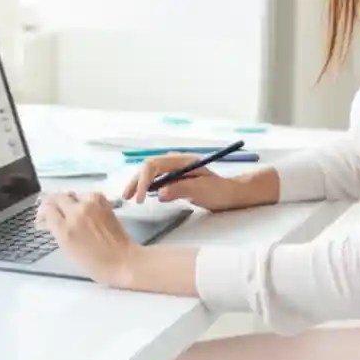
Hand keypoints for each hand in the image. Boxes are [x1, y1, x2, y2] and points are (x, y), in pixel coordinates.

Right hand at [35, 192, 139, 285]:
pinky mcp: (103, 202)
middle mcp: (76, 213)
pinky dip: (82, 199)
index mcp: (66, 230)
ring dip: (66, 201)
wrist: (124, 260)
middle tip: (51, 213)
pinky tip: (83, 209)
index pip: (47, 210)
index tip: (42, 220)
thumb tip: (48, 221)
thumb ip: (57, 232)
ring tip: (68, 212)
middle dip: (51, 204)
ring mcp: (91, 205)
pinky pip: (86, 194)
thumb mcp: (69, 251)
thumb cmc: (96, 264)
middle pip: (56, 198)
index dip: (42, 213)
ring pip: (71, 194)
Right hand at [123, 154, 248, 210]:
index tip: (140, 198)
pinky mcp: (175, 178)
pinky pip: (156, 179)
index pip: (154, 165)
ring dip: (139, 183)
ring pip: (150, 172)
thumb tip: (160, 193)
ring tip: (129, 196)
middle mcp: (176, 162)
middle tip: (127, 197)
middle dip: (136, 181)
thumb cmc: (219, 191)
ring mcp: (175, 170)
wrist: (231, 194)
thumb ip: (181, 189)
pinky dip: (146, 186)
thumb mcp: (201, 190)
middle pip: (149, 167)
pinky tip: (141, 194)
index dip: (144, 180)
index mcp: (181, 161)